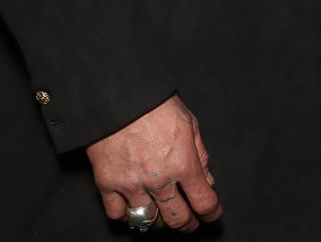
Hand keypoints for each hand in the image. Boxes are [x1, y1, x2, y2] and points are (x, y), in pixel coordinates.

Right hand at [86, 95, 221, 231]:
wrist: (117, 96)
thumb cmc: (155, 104)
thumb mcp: (189, 124)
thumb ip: (200, 154)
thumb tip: (207, 179)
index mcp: (183, 162)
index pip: (203, 201)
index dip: (211, 212)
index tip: (213, 214)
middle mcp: (159, 179)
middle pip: (177, 218)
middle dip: (188, 224)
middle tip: (191, 222)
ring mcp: (131, 184)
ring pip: (148, 221)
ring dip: (159, 222)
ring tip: (163, 217)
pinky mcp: (107, 183)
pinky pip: (117, 214)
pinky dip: (127, 216)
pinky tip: (134, 209)